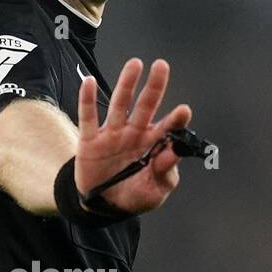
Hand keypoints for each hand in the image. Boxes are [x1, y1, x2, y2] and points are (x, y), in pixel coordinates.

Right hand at [75, 58, 191, 213]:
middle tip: (162, 66)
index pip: (168, 129)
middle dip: (154, 87)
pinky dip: (87, 100)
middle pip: (145, 107)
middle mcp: (134, 134)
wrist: (103, 207)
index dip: (176, 120)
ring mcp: (112, 134)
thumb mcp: (154, 190)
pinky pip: (88, 118)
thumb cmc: (134, 196)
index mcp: (153, 145)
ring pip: (120, 105)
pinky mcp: (90, 140)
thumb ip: (165, 170)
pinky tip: (89, 83)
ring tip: (134, 65)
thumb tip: (176, 150)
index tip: (184, 111)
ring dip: (126, 85)